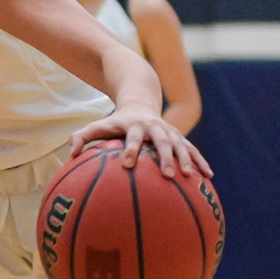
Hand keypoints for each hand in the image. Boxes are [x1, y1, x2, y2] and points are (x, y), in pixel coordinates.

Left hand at [69, 108, 211, 178]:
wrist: (140, 101)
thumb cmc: (115, 122)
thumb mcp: (98, 125)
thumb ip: (83, 137)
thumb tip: (71, 152)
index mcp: (134, 126)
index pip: (133, 137)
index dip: (131, 149)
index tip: (128, 164)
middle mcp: (154, 127)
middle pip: (161, 141)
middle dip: (166, 156)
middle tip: (168, 175)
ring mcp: (169, 131)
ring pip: (181, 144)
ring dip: (186, 159)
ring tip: (190, 177)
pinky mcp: (179, 137)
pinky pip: (192, 150)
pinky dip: (200, 161)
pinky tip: (208, 177)